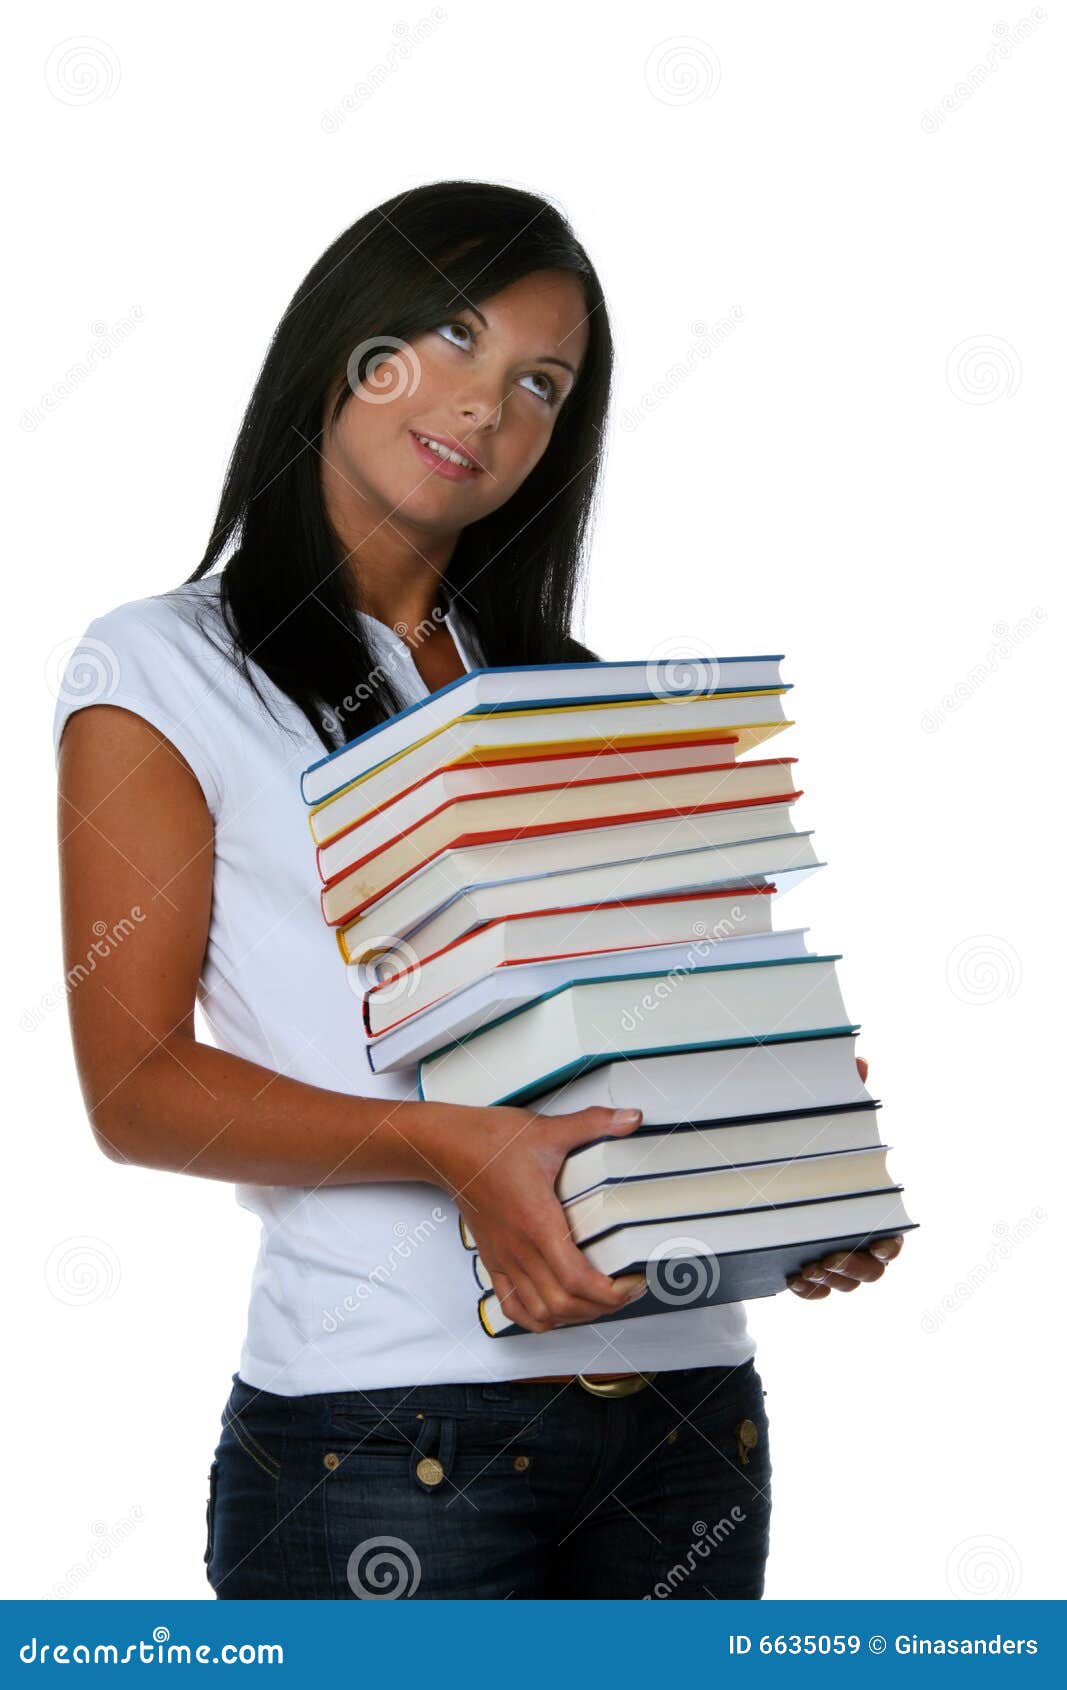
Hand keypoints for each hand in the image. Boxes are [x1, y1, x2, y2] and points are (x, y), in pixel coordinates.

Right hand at [440, 1104, 648, 1333]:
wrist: (447, 1147)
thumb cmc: (491, 1141)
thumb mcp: (548, 1130)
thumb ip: (593, 1123)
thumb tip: (631, 1117)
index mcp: (537, 1221)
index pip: (576, 1279)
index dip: (610, 1293)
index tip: (632, 1283)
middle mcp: (519, 1248)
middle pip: (563, 1304)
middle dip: (602, 1307)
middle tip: (627, 1290)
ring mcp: (504, 1258)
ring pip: (540, 1313)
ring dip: (573, 1316)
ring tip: (599, 1301)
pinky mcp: (493, 1260)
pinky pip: (512, 1306)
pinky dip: (538, 1318)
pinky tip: (557, 1309)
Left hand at [787, 1053, 904, 1297]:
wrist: (756, 1176)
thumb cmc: (805, 1142)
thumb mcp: (819, 1117)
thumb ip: (844, 1092)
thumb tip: (861, 1058)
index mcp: (869, 1205)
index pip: (894, 1236)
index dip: (889, 1245)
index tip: (875, 1243)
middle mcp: (857, 1234)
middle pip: (873, 1269)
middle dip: (855, 1268)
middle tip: (829, 1256)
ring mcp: (834, 1255)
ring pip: (848, 1284)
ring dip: (833, 1280)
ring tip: (810, 1266)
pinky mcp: (809, 1269)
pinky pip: (819, 1293)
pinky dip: (811, 1292)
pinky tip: (795, 1279)